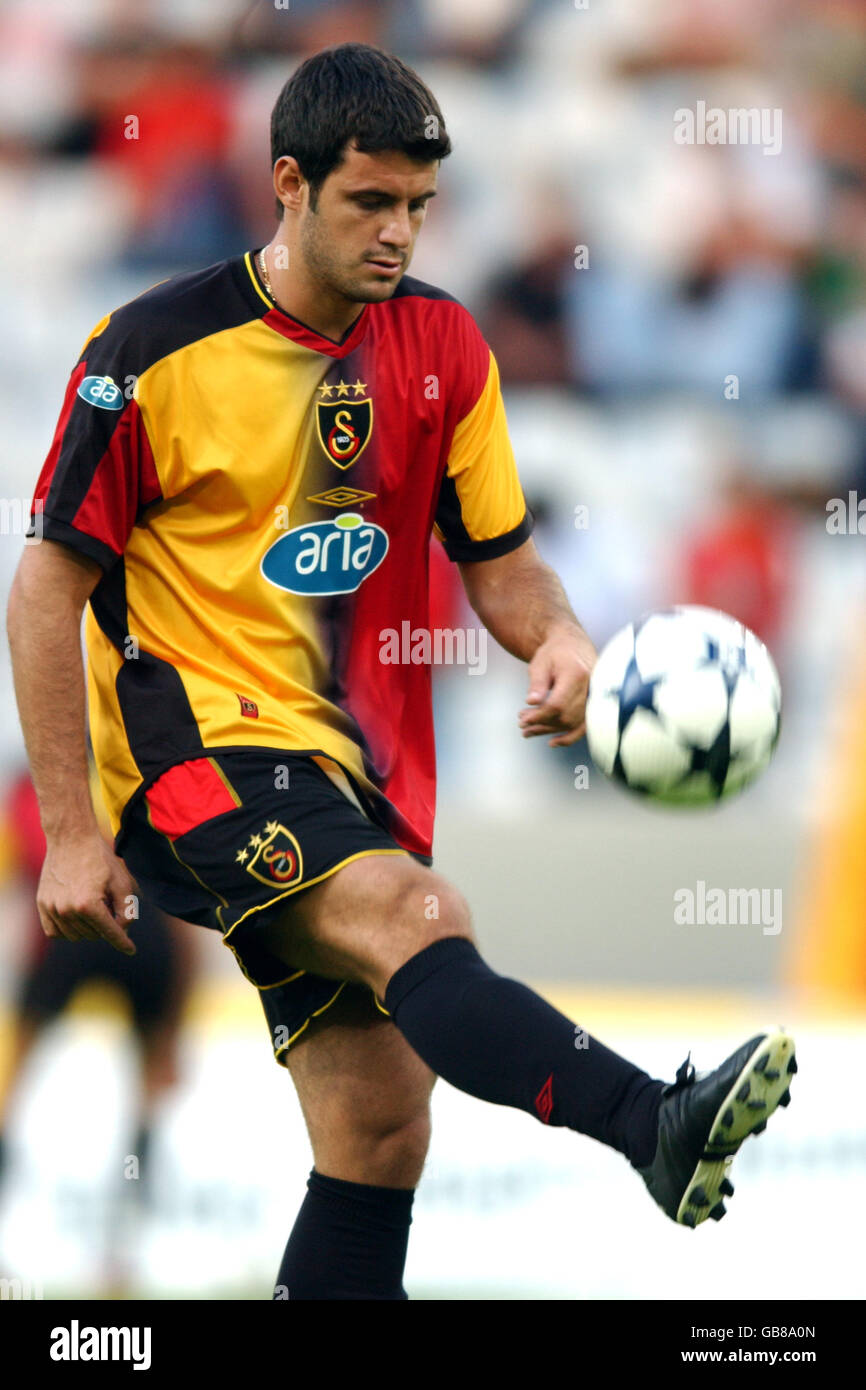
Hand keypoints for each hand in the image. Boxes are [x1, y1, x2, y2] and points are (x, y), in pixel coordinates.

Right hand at [37, 833, 138, 954]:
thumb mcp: (122, 882)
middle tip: (108, 903)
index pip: (110, 933)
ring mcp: (52, 908)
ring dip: (87, 926)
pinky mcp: (42, 904)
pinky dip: (67, 929)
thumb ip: (126, 910)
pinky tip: (75, 916)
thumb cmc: (100, 859)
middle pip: (94, 935)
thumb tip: (122, 931)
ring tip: (92, 903)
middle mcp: (67, 910)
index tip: (131, 950)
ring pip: (76, 936)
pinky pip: (55, 932)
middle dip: (105, 924)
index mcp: (89, 904)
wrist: (71, 838)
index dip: (123, 943)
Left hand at [518, 624, 597, 746]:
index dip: (539, 715)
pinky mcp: (593, 704)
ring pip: (572, 723)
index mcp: (577, 674)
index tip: (524, 719)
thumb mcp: (541, 663)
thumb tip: (533, 702)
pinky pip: (584, 726)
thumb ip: (537, 683)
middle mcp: (590, 687)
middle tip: (522, 723)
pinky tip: (553, 742)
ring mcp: (594, 697)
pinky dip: (570, 737)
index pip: (557, 704)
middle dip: (541, 724)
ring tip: (529, 730)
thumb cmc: (556, 652)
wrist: (573, 645)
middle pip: (564, 716)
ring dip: (549, 730)